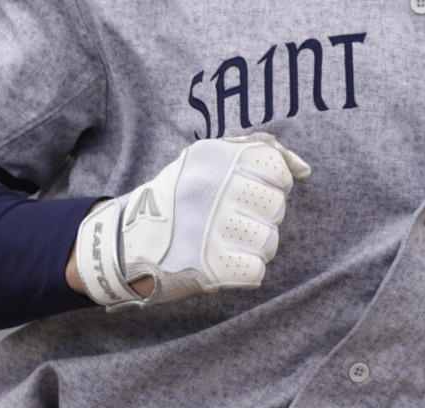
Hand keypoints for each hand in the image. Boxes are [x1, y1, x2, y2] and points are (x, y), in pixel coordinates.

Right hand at [73, 133, 311, 310]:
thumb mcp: (206, 160)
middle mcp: (210, 189)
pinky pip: (256, 271)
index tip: (251, 192)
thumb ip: (258, 151)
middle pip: (276, 207)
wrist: (121, 245)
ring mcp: (209, 228)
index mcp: (212, 158)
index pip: (275, 167)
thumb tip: (303, 169)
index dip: (272, 183)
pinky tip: (221, 263)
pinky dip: (243, 272)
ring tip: (224, 243)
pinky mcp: (209, 267)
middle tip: (232, 222)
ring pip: (270, 241)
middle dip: (262, 218)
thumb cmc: (176, 201)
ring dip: (253, 248)